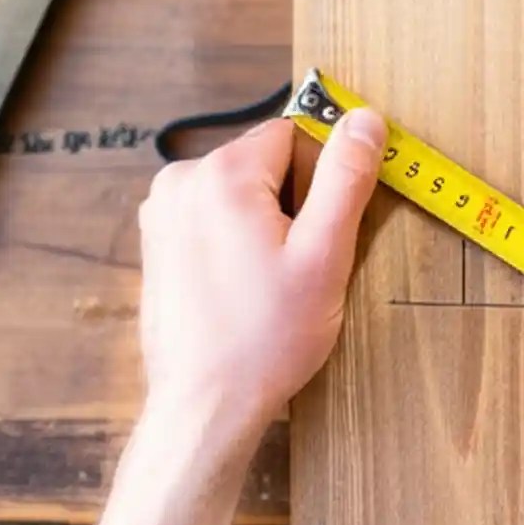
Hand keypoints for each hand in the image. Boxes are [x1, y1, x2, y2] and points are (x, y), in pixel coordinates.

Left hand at [136, 111, 386, 427]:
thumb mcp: (324, 255)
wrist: (205, 404)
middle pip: (266, 163)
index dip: (322, 180)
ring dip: (267, 227)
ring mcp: (162, 214)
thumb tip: (364, 119)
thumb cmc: (265, 339)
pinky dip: (239, 244)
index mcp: (221, 174)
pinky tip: (246, 289)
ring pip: (243, 193)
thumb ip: (346, 178)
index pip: (294, 135)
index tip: (322, 229)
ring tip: (271, 284)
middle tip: (299, 266)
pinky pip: (217, 219)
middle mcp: (180, 181)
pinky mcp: (158, 242)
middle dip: (294, 205)